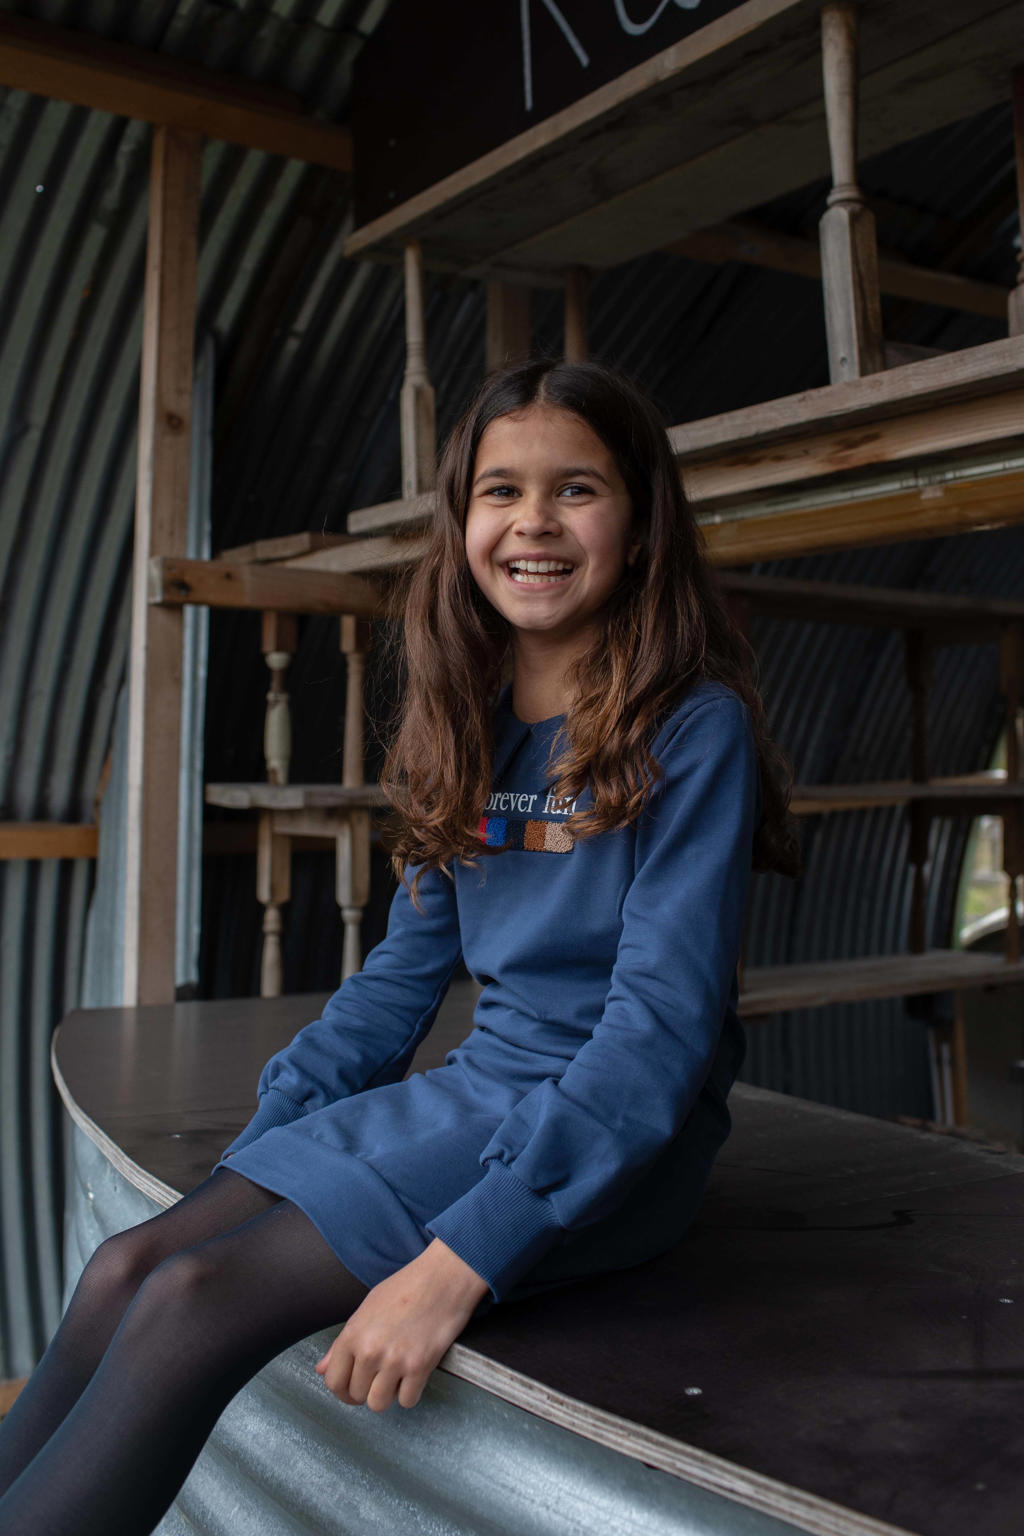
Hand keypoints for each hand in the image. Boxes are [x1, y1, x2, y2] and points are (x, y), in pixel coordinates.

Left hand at [315, 1239, 489, 1411]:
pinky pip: (407, 1401)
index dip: (342, 1390)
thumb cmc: (407, 1286)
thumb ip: (342, 1343)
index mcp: (353, 1334)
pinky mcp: (420, 1367)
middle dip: (367, 1390)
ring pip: (378, 1404)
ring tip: (396, 1376)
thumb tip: (322, 1369)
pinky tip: (414, 1375)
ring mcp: (395, 1361)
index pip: (334, 1382)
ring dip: (387, 1395)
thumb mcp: (367, 1307)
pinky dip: (410, 1393)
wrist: (443, 1276)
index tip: (352, 1389)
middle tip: (380, 1376)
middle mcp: (370, 1351)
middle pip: (357, 1395)